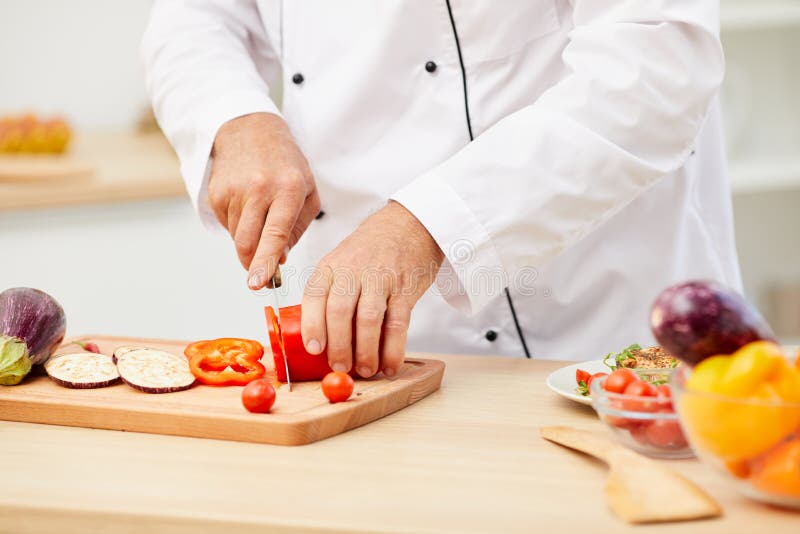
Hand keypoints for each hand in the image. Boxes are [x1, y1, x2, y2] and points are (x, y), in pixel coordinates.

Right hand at [208, 112, 319, 288]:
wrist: (250, 131)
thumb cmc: (285, 165)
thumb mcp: (307, 191)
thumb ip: (297, 229)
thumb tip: (279, 259)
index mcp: (288, 188)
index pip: (275, 232)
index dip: (266, 260)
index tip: (258, 282)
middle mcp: (259, 189)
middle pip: (249, 242)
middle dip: (253, 265)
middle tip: (259, 277)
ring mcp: (234, 191)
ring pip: (238, 238)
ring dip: (249, 241)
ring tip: (260, 217)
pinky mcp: (216, 194)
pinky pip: (227, 227)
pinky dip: (238, 227)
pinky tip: (246, 207)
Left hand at [301, 201, 443, 377]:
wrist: (409, 225)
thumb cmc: (369, 252)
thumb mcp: (340, 263)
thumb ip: (328, 295)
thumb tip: (317, 342)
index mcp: (331, 266)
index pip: (314, 296)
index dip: (312, 325)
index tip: (314, 349)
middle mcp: (353, 271)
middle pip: (340, 311)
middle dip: (339, 345)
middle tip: (340, 367)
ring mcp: (381, 279)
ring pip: (369, 319)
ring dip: (365, 351)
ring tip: (364, 370)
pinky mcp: (405, 289)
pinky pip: (398, 323)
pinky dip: (393, 349)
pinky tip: (389, 364)